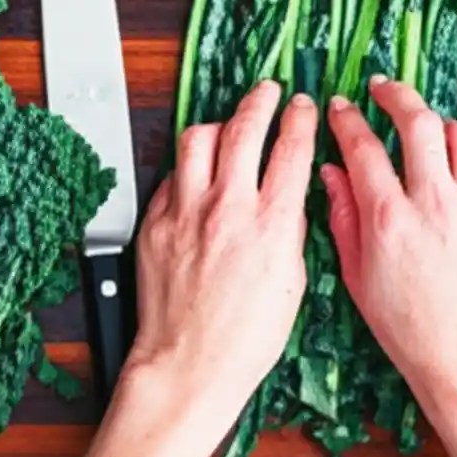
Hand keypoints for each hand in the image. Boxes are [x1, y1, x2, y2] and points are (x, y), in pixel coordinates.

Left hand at [126, 80, 318, 425]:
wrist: (189, 364)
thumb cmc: (245, 339)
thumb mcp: (292, 283)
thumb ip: (290, 231)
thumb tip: (289, 197)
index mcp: (271, 225)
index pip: (290, 148)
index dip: (299, 118)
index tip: (301, 106)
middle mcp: (227, 209)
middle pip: (243, 129)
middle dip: (260, 101)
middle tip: (266, 92)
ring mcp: (185, 213)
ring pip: (198, 140)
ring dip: (218, 125)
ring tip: (227, 126)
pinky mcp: (155, 223)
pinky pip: (171, 176)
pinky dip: (188, 167)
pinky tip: (198, 175)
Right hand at [322, 76, 456, 416]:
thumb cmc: (404, 325)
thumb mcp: (356, 275)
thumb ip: (343, 217)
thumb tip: (331, 171)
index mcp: (388, 218)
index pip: (362, 146)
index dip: (347, 119)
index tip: (339, 107)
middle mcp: (434, 202)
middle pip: (418, 122)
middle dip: (396, 95)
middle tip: (384, 89)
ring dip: (441, 125)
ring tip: (428, 131)